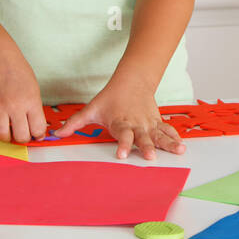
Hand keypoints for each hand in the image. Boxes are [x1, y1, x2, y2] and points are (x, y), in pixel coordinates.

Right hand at [0, 51, 47, 143]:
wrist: (0, 60)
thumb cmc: (19, 74)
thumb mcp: (35, 91)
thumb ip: (35, 111)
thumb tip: (36, 131)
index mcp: (31, 102)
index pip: (38, 129)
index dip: (38, 135)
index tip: (36, 134)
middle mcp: (15, 106)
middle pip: (21, 136)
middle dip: (23, 138)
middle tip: (21, 133)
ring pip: (2, 135)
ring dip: (6, 137)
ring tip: (7, 130)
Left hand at [54, 78, 184, 160]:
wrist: (132, 80)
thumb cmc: (111, 98)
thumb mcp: (91, 109)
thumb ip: (75, 124)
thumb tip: (56, 134)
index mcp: (121, 122)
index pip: (122, 135)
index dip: (123, 144)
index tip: (122, 154)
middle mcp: (136, 124)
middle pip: (143, 137)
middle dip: (147, 147)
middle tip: (151, 157)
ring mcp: (148, 123)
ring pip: (159, 134)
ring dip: (169, 143)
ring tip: (179, 150)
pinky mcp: (156, 122)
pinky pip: (167, 130)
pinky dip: (174, 137)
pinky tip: (182, 146)